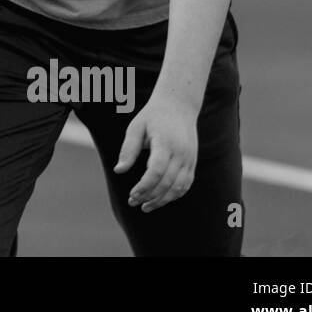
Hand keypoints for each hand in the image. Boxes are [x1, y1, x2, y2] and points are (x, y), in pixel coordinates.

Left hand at [113, 94, 198, 213]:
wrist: (179, 105)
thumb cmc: (153, 116)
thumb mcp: (136, 127)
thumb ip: (128, 149)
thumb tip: (118, 170)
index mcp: (165, 143)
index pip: (156, 171)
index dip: (144, 186)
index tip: (131, 194)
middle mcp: (181, 153)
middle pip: (167, 182)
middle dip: (149, 196)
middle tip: (132, 202)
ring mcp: (189, 159)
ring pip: (179, 187)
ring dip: (162, 200)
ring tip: (145, 206)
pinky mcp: (193, 162)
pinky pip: (186, 184)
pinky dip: (174, 195)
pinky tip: (160, 199)